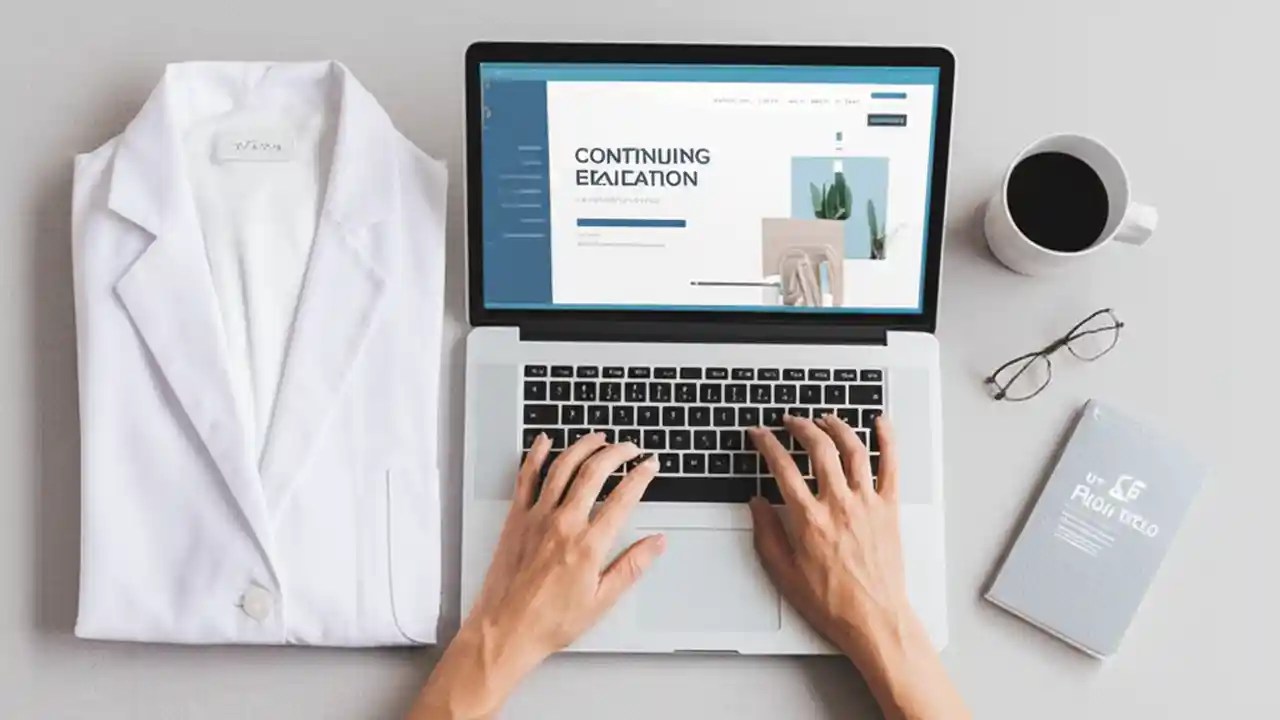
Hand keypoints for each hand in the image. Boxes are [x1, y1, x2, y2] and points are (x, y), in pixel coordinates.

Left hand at [410, 434, 663, 718]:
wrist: (505, 629)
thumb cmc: (550, 621)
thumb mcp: (601, 600)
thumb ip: (632, 566)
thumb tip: (657, 543)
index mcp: (588, 545)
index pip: (623, 498)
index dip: (641, 476)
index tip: (650, 465)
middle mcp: (563, 523)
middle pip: (594, 472)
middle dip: (616, 453)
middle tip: (629, 447)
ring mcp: (537, 517)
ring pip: (563, 467)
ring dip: (583, 446)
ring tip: (598, 438)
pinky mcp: (516, 518)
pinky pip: (526, 477)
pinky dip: (536, 455)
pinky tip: (543, 442)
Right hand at [748, 415, 967, 719]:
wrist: (873, 619)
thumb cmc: (831, 602)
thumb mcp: (783, 572)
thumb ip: (767, 533)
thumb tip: (756, 504)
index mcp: (809, 519)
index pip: (782, 467)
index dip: (767, 444)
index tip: (759, 434)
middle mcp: (838, 505)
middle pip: (818, 449)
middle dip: (800, 427)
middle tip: (790, 421)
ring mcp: (867, 503)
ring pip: (853, 450)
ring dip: (836, 427)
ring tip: (824, 418)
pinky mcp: (889, 508)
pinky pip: (891, 466)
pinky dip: (887, 440)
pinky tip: (880, 423)